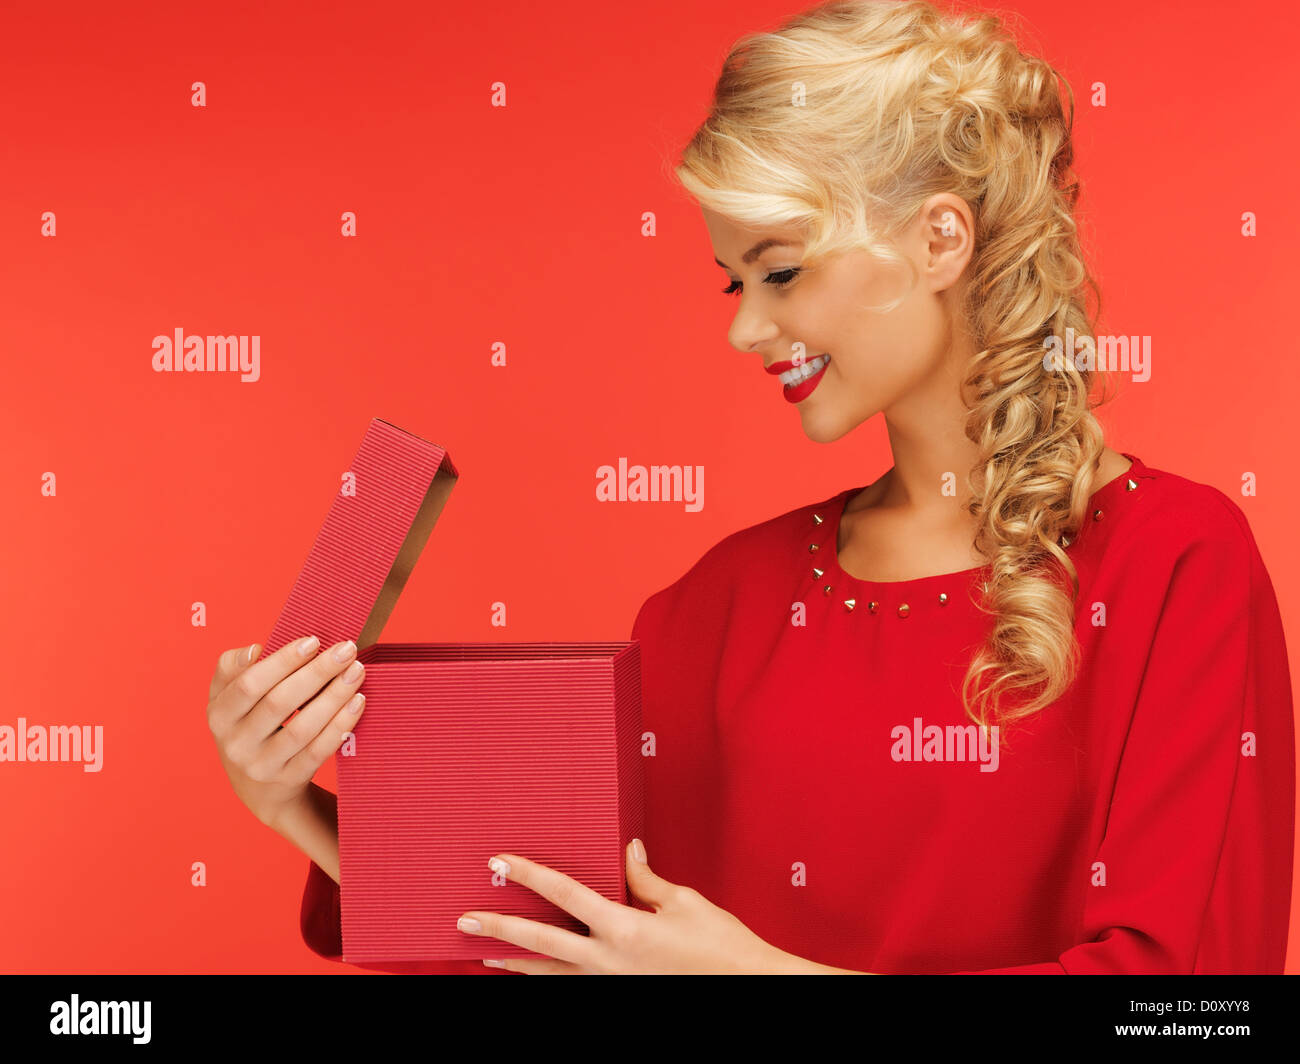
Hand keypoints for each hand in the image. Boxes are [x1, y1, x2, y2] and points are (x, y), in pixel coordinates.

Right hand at [206, 635, 366, 829]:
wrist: (260, 788)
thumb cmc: (249, 725)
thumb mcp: (228, 699)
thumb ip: (233, 668)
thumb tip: (255, 650)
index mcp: (219, 715)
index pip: (249, 684)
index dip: (282, 661)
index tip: (313, 640)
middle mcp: (236, 744)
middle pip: (279, 703)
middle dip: (317, 672)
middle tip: (346, 649)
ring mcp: (263, 766)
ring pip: (302, 728)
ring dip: (334, 696)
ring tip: (357, 671)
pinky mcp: (289, 780)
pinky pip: (319, 751)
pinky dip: (340, 725)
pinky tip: (357, 701)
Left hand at [455, 839, 797, 973]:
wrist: (747, 986)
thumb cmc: (721, 945)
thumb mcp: (683, 900)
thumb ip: (646, 878)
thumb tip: (627, 849)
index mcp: (623, 927)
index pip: (562, 892)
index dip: (527, 874)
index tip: (499, 861)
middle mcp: (609, 959)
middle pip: (540, 942)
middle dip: (499, 929)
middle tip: (464, 920)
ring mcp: (612, 981)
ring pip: (551, 972)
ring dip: (515, 962)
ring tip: (485, 955)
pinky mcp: (621, 990)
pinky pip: (574, 983)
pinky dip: (551, 976)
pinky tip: (537, 972)